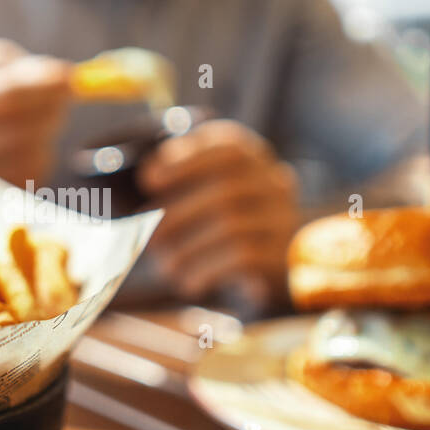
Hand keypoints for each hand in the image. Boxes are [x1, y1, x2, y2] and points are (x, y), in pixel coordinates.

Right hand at [0, 38, 71, 191]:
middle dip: (50, 112)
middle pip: (17, 132)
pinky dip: (27, 171)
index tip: (73, 76)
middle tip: (60, 100)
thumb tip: (55, 73)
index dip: (45, 85)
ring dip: (43, 142)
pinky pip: (12, 193)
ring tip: (32, 128)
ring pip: (22, 165)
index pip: (0, 96)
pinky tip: (13, 159)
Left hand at [138, 119, 299, 306]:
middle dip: (178, 214)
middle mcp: (275, 183)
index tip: (148, 178)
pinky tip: (190, 282)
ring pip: (232, 227)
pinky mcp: (283, 255)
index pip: (228, 146)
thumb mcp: (209, 193)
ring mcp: (283, 219)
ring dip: (188, 249)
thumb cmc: (228, 222)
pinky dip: (208, 270)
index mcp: (253, 158)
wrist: (280, 263)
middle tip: (150, 237)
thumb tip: (145, 186)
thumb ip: (183, 183)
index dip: (184, 159)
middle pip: (226, 191)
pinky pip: (243, 258)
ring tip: (166, 267)